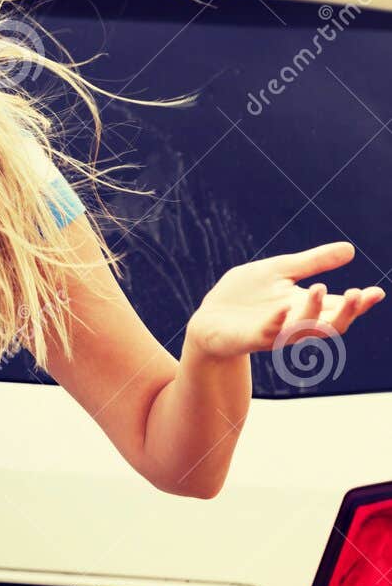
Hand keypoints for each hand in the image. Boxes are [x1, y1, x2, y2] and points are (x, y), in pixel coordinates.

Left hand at [186, 241, 384, 360]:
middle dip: (346, 312)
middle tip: (357, 294)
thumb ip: (313, 261)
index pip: (338, 307)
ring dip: (313, 312)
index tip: (376, 292)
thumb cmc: (246, 296)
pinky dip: (277, 321)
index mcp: (305, 307)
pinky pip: (268, 332)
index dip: (359, 303)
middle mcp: (295, 323)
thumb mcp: (281, 270)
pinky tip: (283, 307)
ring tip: (319, 288)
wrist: (209, 317)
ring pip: (302, 330)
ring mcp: (275, 332)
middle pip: (329, 324)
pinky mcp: (252, 337)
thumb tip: (351, 249)